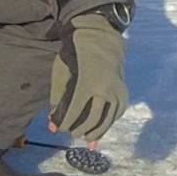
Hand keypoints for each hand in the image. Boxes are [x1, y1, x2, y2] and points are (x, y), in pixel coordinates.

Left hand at [48, 12, 127, 145]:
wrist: (100, 37)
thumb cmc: (76, 53)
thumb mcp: (61, 72)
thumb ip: (56, 99)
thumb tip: (52, 124)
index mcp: (87, 83)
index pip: (74, 112)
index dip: (66, 124)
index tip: (59, 129)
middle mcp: (104, 89)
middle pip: (93, 119)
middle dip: (81, 129)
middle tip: (72, 133)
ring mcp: (117, 91)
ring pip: (108, 119)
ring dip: (97, 131)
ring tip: (88, 138)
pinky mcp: (124, 91)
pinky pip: (117, 113)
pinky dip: (110, 123)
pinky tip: (102, 129)